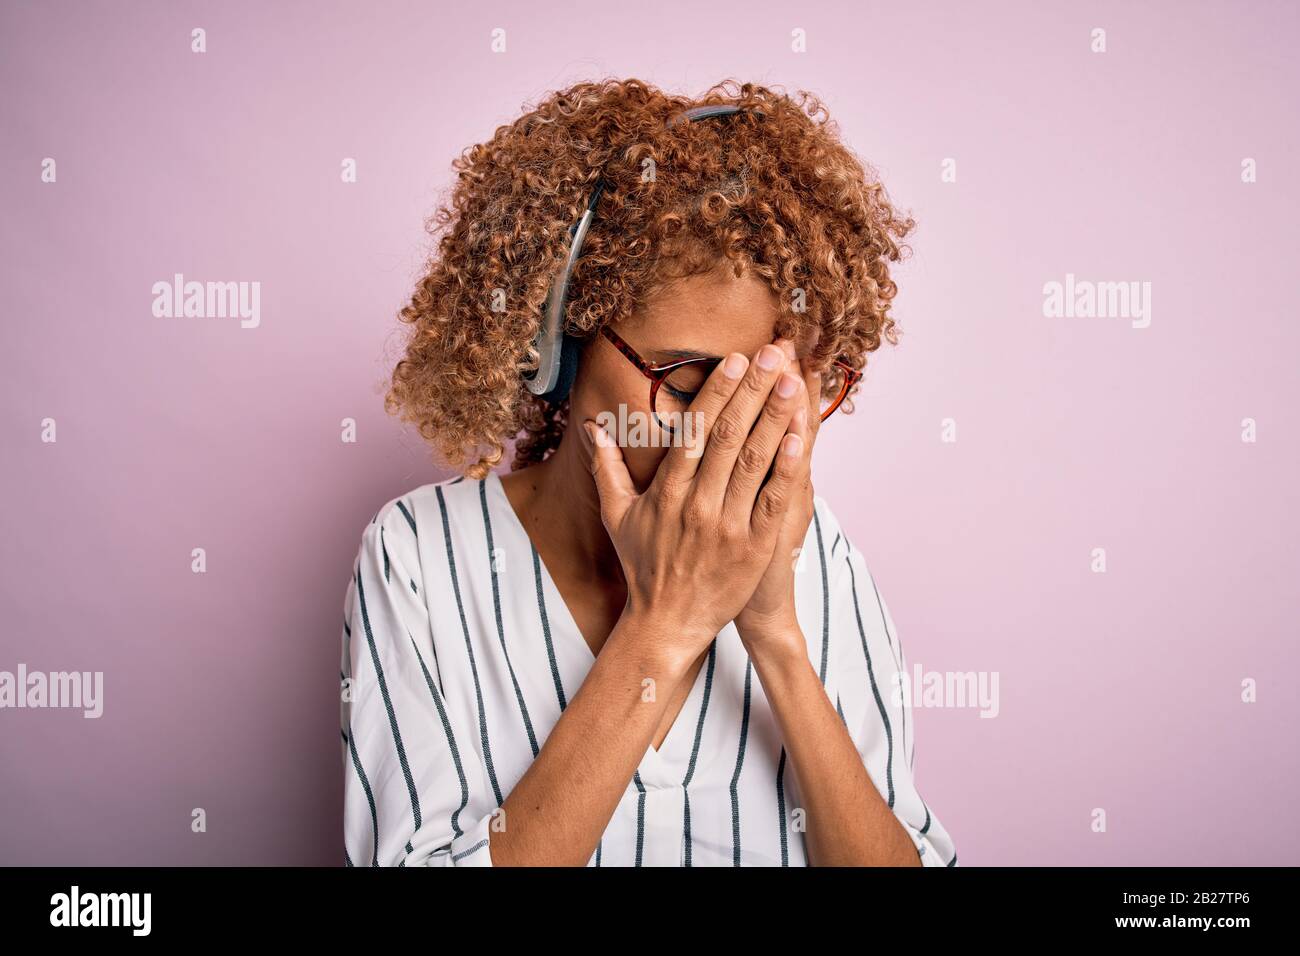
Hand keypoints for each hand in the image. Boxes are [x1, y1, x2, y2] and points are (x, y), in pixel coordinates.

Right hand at [583, 341, 806, 672]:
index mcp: (666, 491)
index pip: (694, 429)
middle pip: (727, 436)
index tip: (735, 359)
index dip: (717, 392)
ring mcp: (725, 525)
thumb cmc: (643, 567)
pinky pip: (770, 501)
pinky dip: (785, 469)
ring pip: (752, 461)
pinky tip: (800, 438)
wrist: (667, 624)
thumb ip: (608, 469)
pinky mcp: (751, 547)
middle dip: (751, 390)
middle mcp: (695, 503)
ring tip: (792, 381)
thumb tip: (595, 428)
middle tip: (772, 352)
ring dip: (774, 418)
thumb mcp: (617, 516)